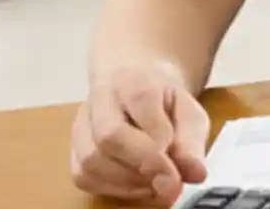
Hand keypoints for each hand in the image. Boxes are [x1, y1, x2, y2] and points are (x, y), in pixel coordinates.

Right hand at [70, 66, 210, 205]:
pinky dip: (114, 189)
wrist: (136, 86)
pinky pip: (85, 176)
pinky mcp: (74, 150)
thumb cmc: (164, 102)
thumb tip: (195, 173)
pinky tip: (138, 184)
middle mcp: (100, 99)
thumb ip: (192, 143)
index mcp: (134, 80)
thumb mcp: (189, 114)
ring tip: (157, 182)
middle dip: (142, 165)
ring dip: (129, 181)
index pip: (141, 102)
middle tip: (170, 183)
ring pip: (91, 160)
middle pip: (108, 135)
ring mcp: (82, 124)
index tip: (177, 167)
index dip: (158, 138)